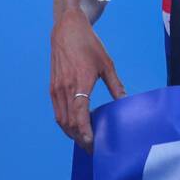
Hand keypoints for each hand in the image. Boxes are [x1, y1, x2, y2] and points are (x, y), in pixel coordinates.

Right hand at [50, 9, 127, 154]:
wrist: (67, 30)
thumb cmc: (89, 45)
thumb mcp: (106, 64)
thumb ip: (115, 86)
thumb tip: (126, 102)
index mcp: (80, 82)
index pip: (79, 115)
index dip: (85, 132)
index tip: (93, 144)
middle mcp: (64, 88)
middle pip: (69, 123)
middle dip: (80, 139)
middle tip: (93, 149)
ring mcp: (56, 89)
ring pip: (61, 120)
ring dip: (72, 134)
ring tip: (85, 141)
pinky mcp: (52, 88)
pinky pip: (57, 112)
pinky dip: (65, 123)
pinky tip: (76, 127)